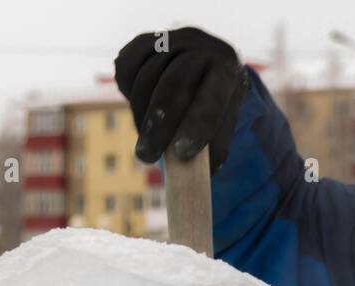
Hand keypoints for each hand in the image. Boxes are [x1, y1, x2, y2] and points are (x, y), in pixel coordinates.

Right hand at [113, 26, 249, 175]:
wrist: (202, 68)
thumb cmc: (213, 110)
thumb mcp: (221, 129)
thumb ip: (211, 151)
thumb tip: (192, 178)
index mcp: (228, 69)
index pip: (211, 99)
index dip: (196, 128)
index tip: (181, 154)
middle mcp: (202, 45)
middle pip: (173, 85)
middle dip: (157, 125)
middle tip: (146, 158)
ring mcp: (171, 38)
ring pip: (145, 77)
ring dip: (140, 115)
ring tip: (148, 140)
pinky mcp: (146, 40)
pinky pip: (126, 68)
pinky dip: (128, 91)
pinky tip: (140, 107)